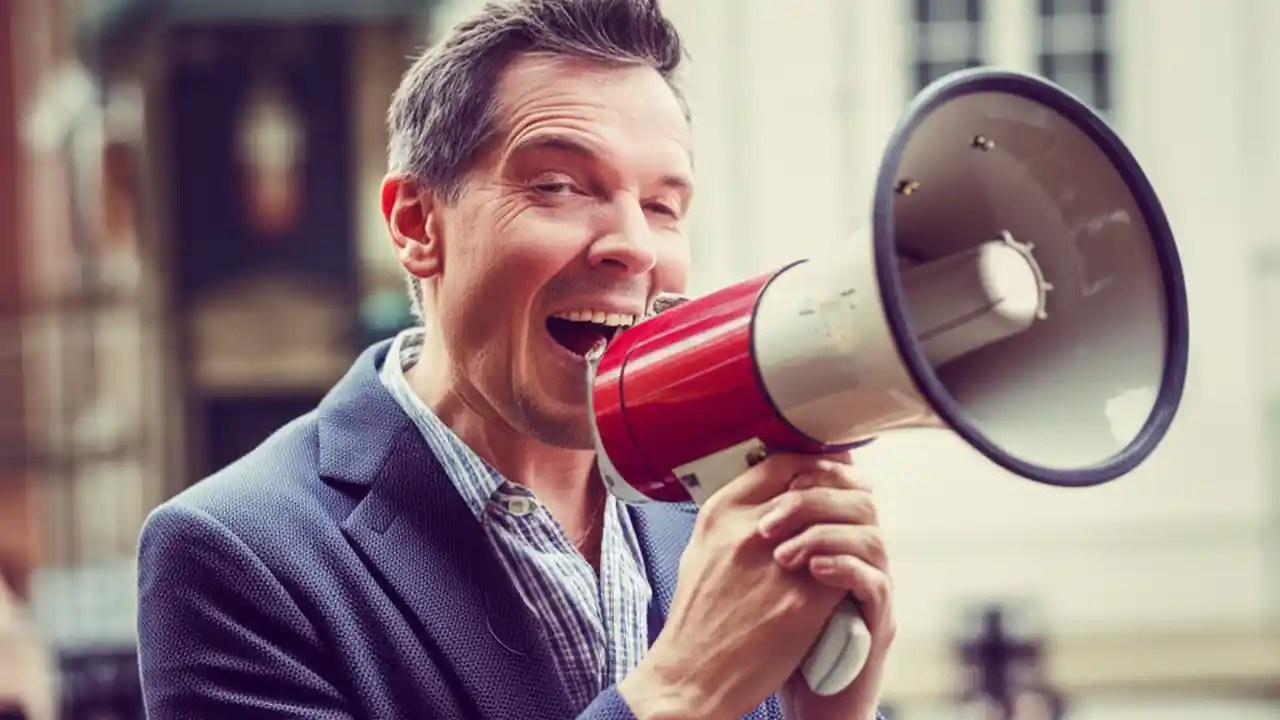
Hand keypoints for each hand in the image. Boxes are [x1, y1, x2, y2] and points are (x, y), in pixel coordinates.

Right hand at [618, 453, 850, 719]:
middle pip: (814, 486)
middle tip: (858, 492)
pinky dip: (849, 565)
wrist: (692, 674)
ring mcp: (779, 564)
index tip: (831, 467)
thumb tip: (774, 497)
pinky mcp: (803, 601)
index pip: (781, 463)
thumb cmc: (697, 616)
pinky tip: (852, 569)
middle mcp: (750, 531)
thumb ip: (734, 519)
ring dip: (851, 525)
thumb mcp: (702, 549)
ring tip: (859, 529)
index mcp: (721, 514)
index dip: (814, 462)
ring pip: (835, 524)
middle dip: (841, 488)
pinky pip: (842, 566)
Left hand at [765, 454, 895, 719]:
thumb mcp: (767, 581)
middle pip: (861, 501)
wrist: (808, 700)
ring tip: (784, 555)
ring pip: (872, 537)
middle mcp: (861, 560)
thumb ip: (766, 539)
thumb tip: (736, 493)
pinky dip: (844, 569)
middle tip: (769, 524)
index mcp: (837, 543)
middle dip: (813, 501)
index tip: (777, 478)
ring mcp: (873, 592)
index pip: (843, 485)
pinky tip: (813, 570)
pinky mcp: (877, 626)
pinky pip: (875, 584)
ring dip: (824, 535)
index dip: (816, 469)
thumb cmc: (781, 642)